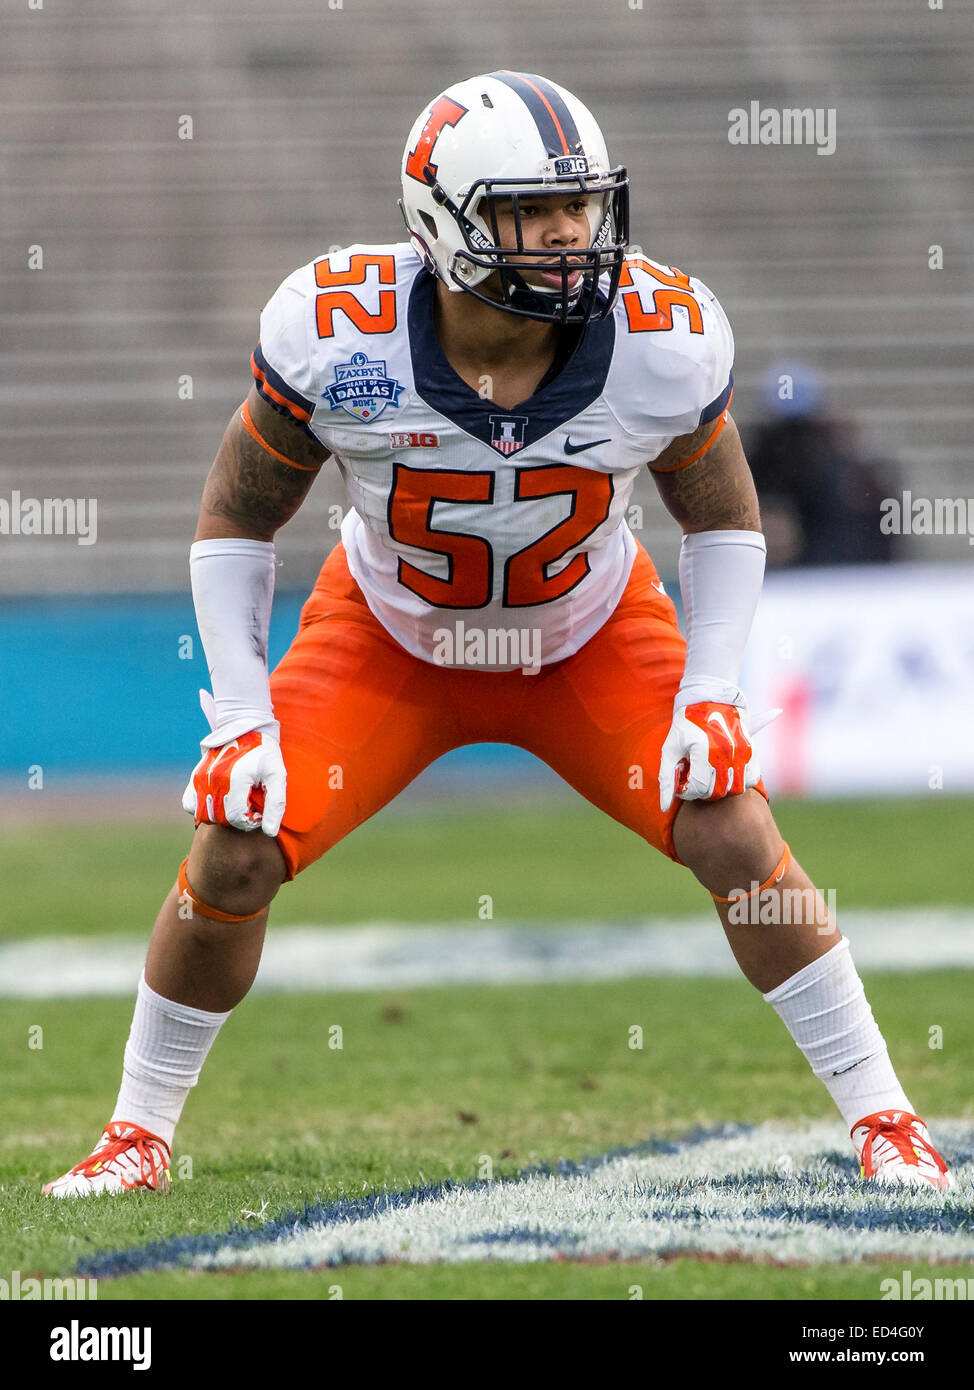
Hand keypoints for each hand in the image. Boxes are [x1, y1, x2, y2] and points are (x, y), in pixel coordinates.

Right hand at [182, 728, 286, 835]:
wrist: (244, 728)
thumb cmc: (264, 754)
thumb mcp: (277, 775)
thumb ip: (276, 804)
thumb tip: (269, 833)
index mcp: (235, 778)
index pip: (235, 817)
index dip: (249, 821)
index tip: (259, 813)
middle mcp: (213, 779)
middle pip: (220, 819)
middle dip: (237, 820)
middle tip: (250, 809)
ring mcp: (200, 778)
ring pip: (204, 815)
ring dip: (220, 817)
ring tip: (237, 805)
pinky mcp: (194, 777)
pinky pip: (189, 805)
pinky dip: (202, 809)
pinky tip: (220, 801)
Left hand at [658, 698, 760, 812]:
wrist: (711, 697)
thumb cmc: (686, 724)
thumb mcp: (670, 748)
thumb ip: (666, 778)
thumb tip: (663, 808)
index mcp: (704, 748)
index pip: (699, 787)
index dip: (687, 792)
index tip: (681, 783)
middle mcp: (727, 751)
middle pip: (718, 792)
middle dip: (702, 791)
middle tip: (694, 777)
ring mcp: (743, 751)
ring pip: (736, 789)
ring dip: (722, 789)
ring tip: (709, 775)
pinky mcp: (753, 751)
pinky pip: (752, 780)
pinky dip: (740, 782)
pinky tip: (725, 772)